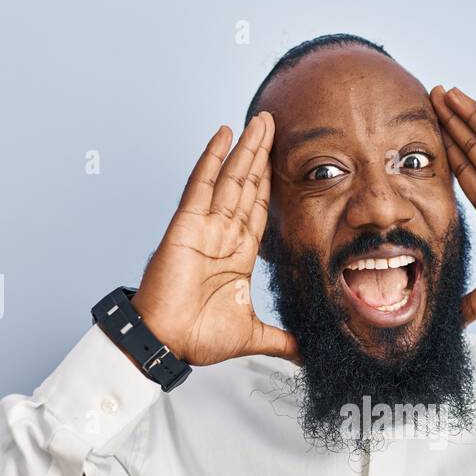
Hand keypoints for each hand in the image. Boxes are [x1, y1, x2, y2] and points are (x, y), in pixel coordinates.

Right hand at [132, 112, 298, 365]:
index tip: (283, 159)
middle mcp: (221, 236)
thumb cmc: (198, 339)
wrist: (168, 344)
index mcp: (237, 256)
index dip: (270, 184)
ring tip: (259, 121)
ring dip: (245, 149)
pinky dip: (212, 158)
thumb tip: (307, 354)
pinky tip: (223, 135)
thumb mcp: (253, 337)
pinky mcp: (185, 225)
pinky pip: (201, 185)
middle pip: (246, 186)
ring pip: (229, 179)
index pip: (259, 211)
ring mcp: (203, 227)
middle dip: (261, 155)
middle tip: (273, 122)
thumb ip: (281, 340)